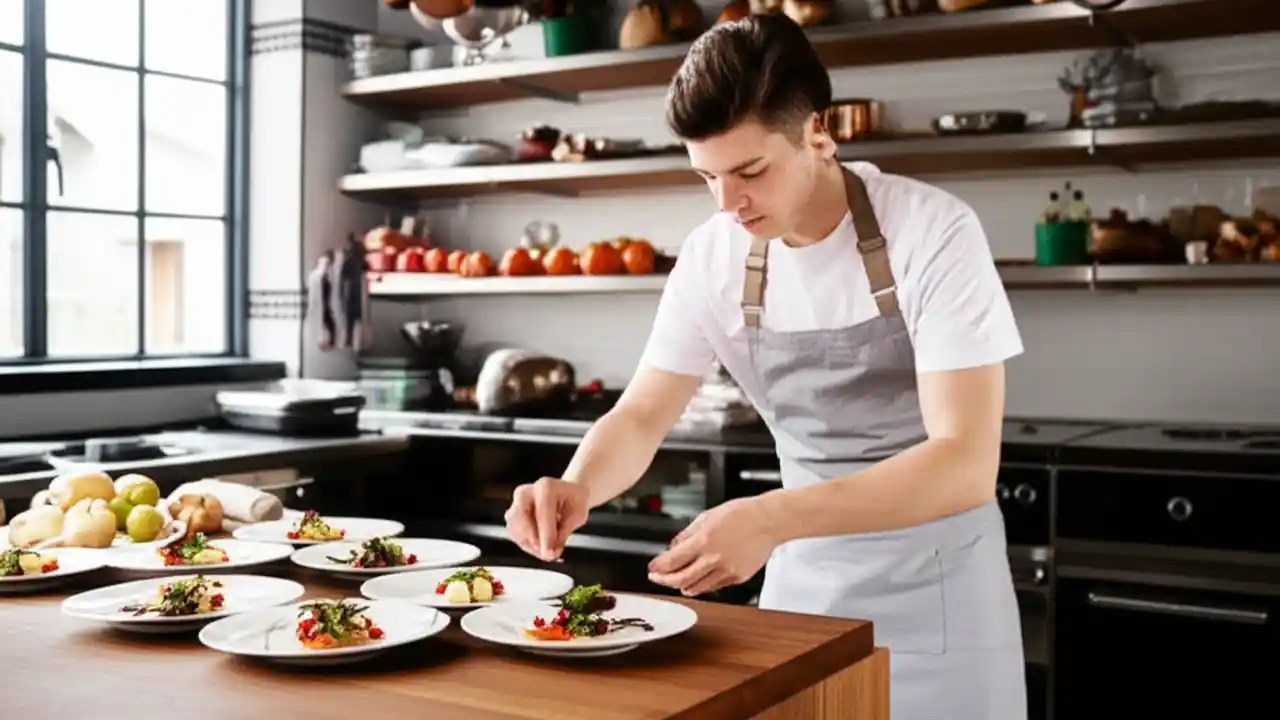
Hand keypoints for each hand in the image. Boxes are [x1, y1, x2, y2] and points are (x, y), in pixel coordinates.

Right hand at [504, 477, 589, 561]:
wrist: (567, 494)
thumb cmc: (574, 502)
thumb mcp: (578, 515)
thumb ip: (564, 532)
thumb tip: (552, 550)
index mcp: (546, 486)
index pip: (543, 512)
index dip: (546, 535)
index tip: (550, 553)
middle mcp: (527, 492)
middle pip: (520, 517)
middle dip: (534, 540)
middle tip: (549, 553)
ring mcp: (516, 503)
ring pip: (515, 529)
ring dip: (531, 545)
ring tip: (549, 549)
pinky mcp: (512, 516)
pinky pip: (514, 535)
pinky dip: (527, 545)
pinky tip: (541, 546)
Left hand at [647, 496, 779, 596]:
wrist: (769, 521)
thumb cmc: (741, 514)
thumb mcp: (707, 517)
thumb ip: (686, 535)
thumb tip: (672, 548)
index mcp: (704, 540)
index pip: (672, 561)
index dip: (658, 568)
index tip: (652, 569)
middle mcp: (714, 559)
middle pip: (680, 580)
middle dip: (664, 581)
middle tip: (657, 578)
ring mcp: (727, 571)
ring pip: (696, 588)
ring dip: (682, 585)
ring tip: (677, 578)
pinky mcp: (737, 578)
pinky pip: (713, 586)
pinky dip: (702, 583)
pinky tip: (700, 574)